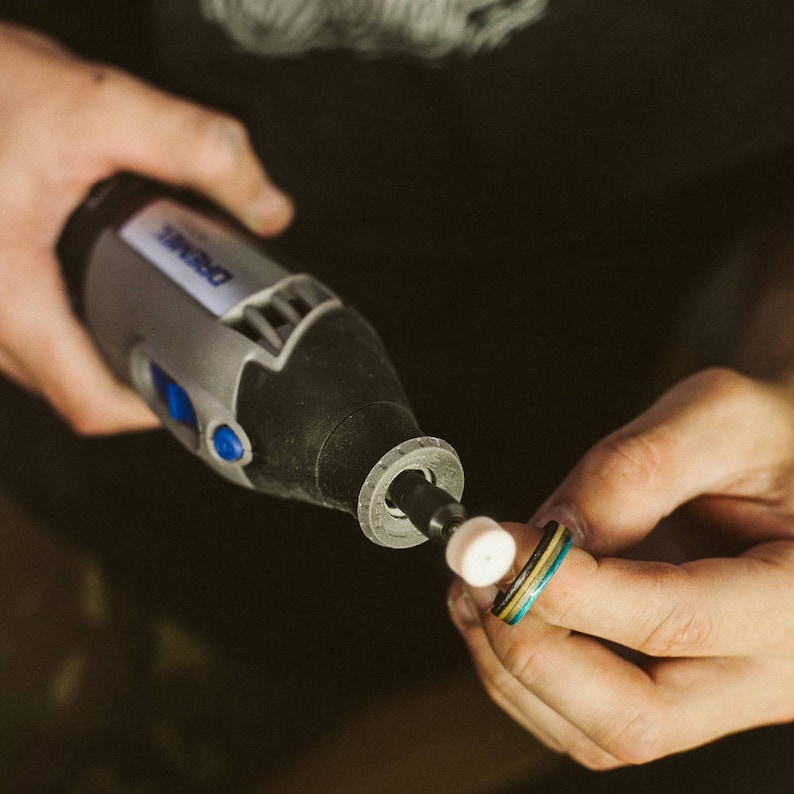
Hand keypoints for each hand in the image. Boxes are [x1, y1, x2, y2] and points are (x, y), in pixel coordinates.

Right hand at [0, 22, 292, 432]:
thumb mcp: (105, 105)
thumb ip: (198, 149)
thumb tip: (268, 208)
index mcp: (8, 291)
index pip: (85, 399)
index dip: (151, 410)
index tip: (197, 394)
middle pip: (72, 388)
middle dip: (139, 378)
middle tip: (193, 349)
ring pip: (50, 365)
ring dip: (106, 354)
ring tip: (162, 322)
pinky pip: (34, 334)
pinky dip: (79, 328)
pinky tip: (113, 293)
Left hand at [449, 366, 793, 767]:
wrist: (787, 466)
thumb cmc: (770, 438)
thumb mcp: (718, 417)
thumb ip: (635, 470)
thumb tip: (547, 533)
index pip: (673, 621)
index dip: (566, 589)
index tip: (495, 545)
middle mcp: (769, 673)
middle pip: (635, 718)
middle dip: (532, 649)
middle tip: (476, 579)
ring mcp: (720, 696)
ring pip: (600, 732)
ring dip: (513, 666)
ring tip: (471, 587)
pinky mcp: (676, 692)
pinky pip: (589, 719)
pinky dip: (523, 675)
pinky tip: (495, 611)